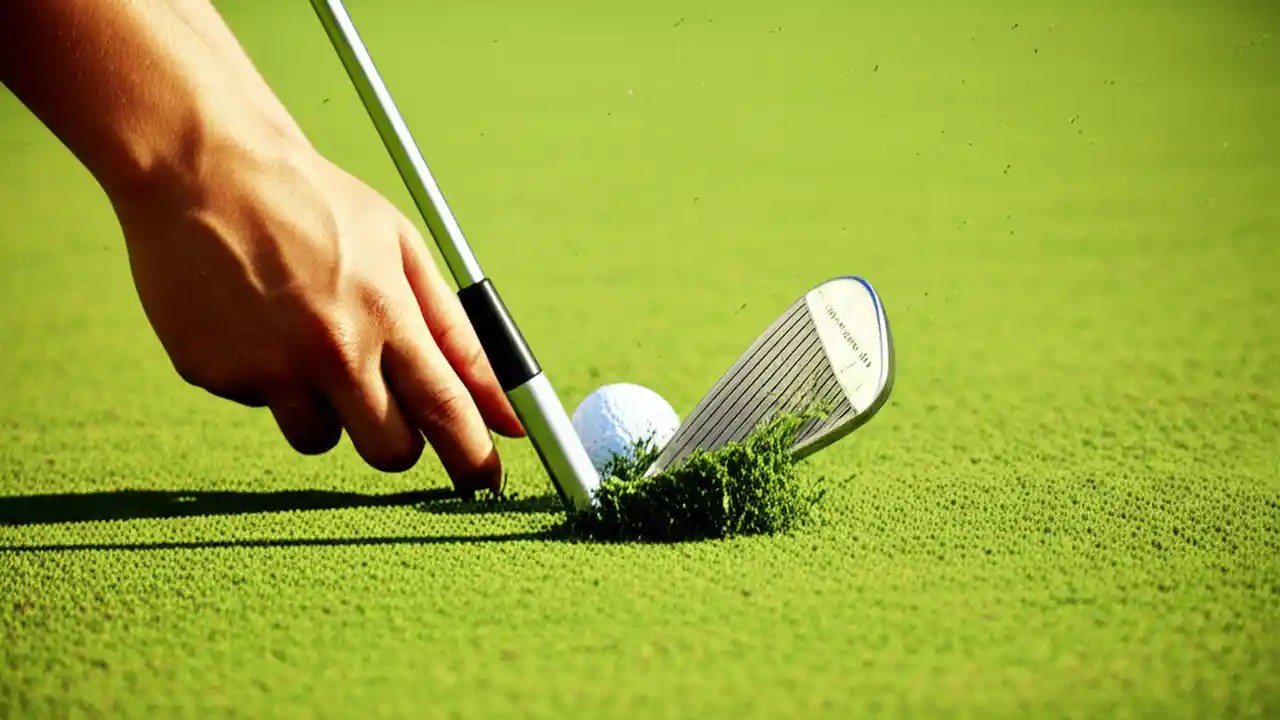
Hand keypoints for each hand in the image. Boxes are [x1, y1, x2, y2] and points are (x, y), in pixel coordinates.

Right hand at [109, 137, 523, 491]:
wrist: (202, 169)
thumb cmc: (317, 205)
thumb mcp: (402, 251)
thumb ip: (458, 335)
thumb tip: (509, 412)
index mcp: (384, 313)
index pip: (445, 411)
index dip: (473, 456)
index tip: (487, 481)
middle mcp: (328, 349)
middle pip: (389, 452)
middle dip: (400, 442)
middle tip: (388, 403)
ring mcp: (265, 367)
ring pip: (319, 439)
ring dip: (326, 407)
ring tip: (305, 335)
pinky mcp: (213, 375)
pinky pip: (262, 404)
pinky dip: (268, 375)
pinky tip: (256, 318)